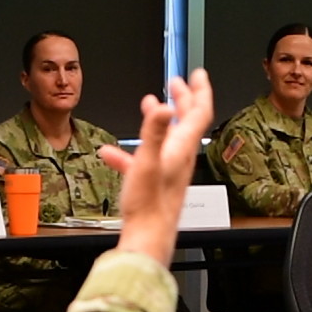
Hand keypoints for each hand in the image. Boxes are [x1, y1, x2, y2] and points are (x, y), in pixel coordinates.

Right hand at [103, 69, 214, 265]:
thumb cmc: (149, 204)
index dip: (200, 90)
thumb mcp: (147, 162)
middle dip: (183, 99)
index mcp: (181, 148)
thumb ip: (154, 132)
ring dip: (161, 119)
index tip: (197, 73)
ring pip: (168, 138)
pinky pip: (145, 160)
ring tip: (151, 104)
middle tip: (177, 82)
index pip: (199, 112)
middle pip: (187, 122)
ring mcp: (169, 170)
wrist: (147, 238)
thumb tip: (164, 106)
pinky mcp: (156, 183)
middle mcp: (180, 157)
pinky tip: (111, 153)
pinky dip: (131, 152)